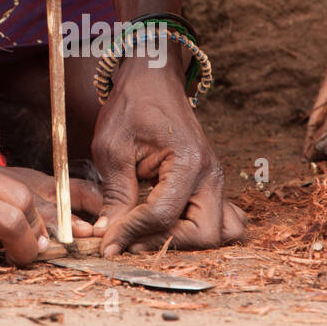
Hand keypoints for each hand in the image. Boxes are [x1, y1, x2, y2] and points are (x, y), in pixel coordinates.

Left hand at [91, 59, 246, 255]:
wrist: (153, 81)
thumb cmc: (132, 108)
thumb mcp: (112, 149)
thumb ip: (115, 195)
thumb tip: (108, 235)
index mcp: (188, 161)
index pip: (164, 215)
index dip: (131, 233)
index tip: (106, 243)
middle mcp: (210, 175)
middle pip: (203, 234)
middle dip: (165, 242)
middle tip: (130, 239)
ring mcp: (215, 181)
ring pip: (218, 233)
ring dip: (186, 241)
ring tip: (150, 234)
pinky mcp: (210, 185)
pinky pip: (220, 221)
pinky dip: (197, 232)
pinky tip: (168, 227)